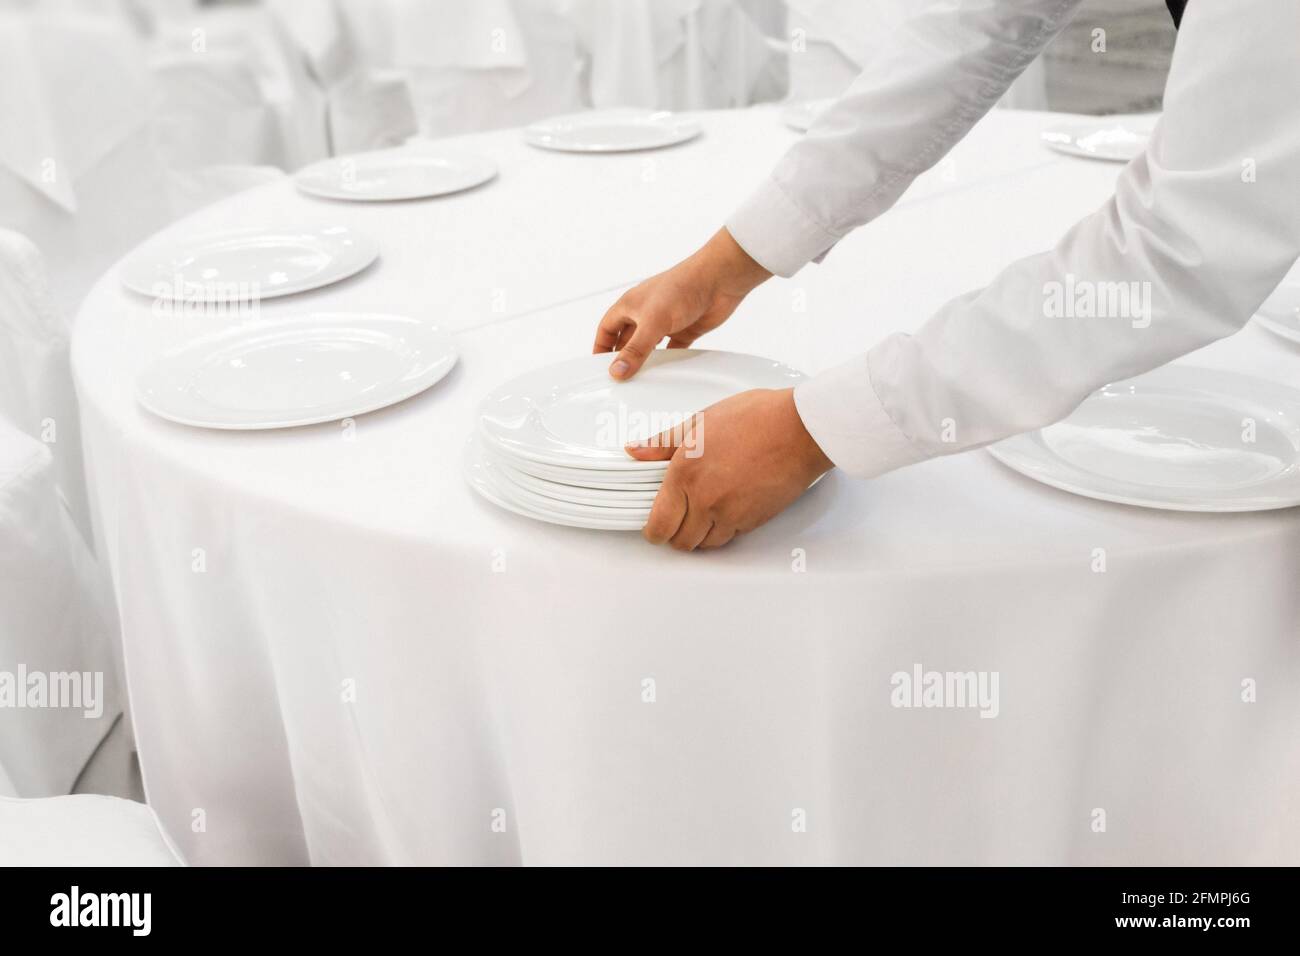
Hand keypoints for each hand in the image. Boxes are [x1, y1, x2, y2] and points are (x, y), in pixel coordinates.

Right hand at [594, 227, 771, 379]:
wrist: (720, 280)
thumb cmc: (682, 287)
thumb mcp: (653, 321)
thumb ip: (635, 349)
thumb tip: (616, 371)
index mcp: (631, 305)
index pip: (607, 328)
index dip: (601, 346)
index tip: (598, 367)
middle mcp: (646, 313)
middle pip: (627, 339)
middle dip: (622, 358)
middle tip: (619, 380)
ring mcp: (666, 322)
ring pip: (649, 346)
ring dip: (645, 361)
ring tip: (640, 382)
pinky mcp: (685, 329)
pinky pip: (672, 350)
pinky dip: (668, 361)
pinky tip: (666, 374)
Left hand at [627, 388, 832, 550]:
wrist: (799, 429)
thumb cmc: (757, 418)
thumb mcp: (700, 421)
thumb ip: (663, 443)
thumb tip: (636, 451)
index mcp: (685, 474)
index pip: (659, 524)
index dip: (653, 531)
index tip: (655, 525)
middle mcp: (705, 500)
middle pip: (680, 542)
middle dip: (675, 534)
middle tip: (677, 518)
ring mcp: (731, 513)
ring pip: (706, 544)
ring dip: (700, 534)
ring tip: (702, 512)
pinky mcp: (754, 521)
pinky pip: (731, 537)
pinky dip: (724, 530)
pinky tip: (725, 508)